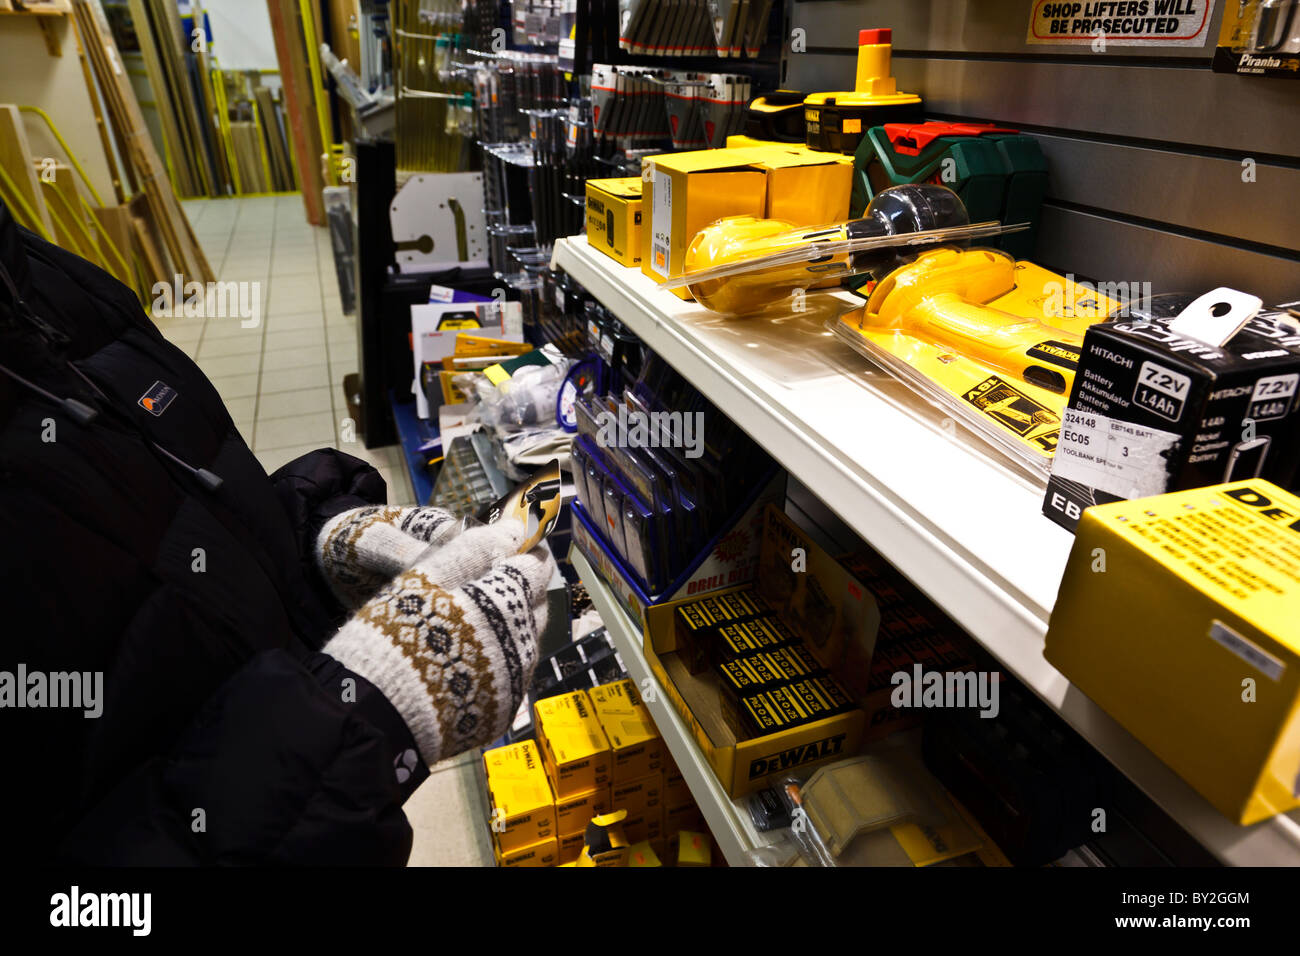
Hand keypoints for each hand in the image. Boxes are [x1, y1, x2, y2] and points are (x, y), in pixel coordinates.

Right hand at [323, 518, 555, 763]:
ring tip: (481, 617)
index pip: (536, 568)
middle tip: (496, 578)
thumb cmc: (396, 631)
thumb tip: (514, 530)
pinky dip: (502, 657)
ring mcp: (515, 682)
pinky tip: (473, 655)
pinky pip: (513, 674)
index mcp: (506, 605)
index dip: (527, 552)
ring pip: (527, 640)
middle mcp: (522, 644)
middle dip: (522, 588)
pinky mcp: (502, 711)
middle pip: (536, 606)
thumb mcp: (427, 577)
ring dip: (513, 623)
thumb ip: (474, 549)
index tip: (515, 544)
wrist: (373, 714)